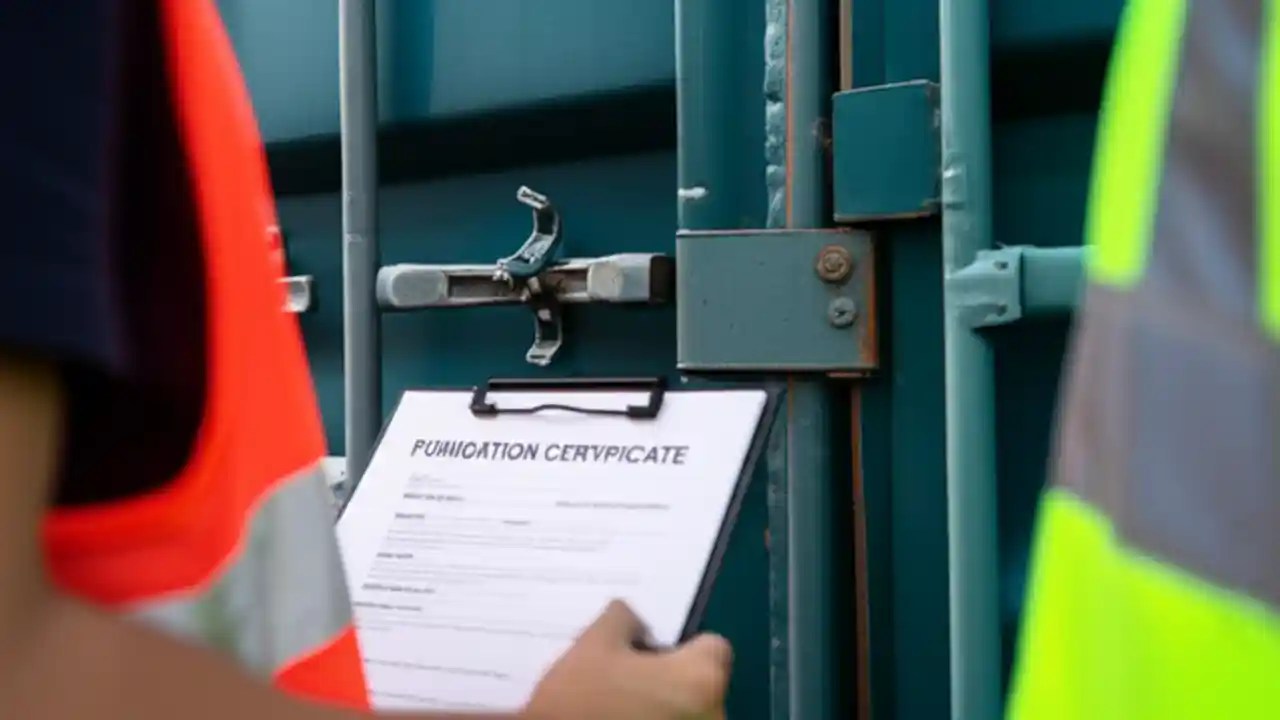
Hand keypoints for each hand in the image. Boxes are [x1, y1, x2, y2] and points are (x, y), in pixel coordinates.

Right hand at [523, 600, 732, 719]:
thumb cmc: (579, 703)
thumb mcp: (592, 645)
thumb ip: (622, 619)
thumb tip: (634, 620)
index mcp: (701, 679)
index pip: (712, 647)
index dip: (681, 646)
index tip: (649, 655)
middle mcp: (714, 716)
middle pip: (702, 685)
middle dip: (670, 681)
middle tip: (627, 683)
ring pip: (688, 716)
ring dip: (663, 712)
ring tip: (618, 709)